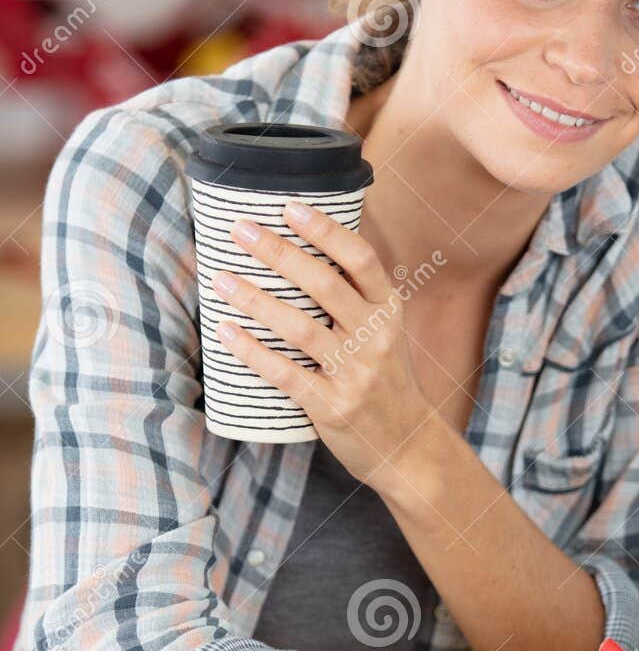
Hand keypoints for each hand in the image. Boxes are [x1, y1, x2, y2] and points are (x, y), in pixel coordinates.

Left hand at [212, 201, 432, 490]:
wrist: (406, 444)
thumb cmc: (384, 378)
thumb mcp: (385, 330)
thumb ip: (355, 294)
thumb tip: (303, 243)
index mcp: (388, 309)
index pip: (360, 259)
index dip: (324, 230)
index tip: (288, 207)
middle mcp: (375, 337)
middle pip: (324, 285)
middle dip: (278, 253)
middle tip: (239, 229)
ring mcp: (355, 373)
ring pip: (299, 327)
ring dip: (255, 299)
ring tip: (221, 279)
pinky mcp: (333, 405)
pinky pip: (286, 374)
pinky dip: (252, 352)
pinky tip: (226, 332)